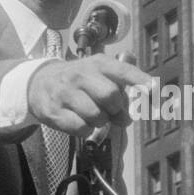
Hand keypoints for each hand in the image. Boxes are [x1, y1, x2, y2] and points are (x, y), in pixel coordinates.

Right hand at [27, 53, 151, 136]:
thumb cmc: (78, 81)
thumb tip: (141, 101)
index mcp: (98, 64)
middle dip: (116, 109)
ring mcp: (66, 93)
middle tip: (113, 113)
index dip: (140, 80)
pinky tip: (81, 122)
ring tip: (94, 115)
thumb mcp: (98, 72)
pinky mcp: (55, 112)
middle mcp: (81, 75)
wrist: (39, 83)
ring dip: (101, 121)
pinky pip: (81, 128)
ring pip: (96, 115)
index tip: (155, 89)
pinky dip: (87, 130)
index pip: (122, 71)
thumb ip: (122, 84)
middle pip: (110, 96)